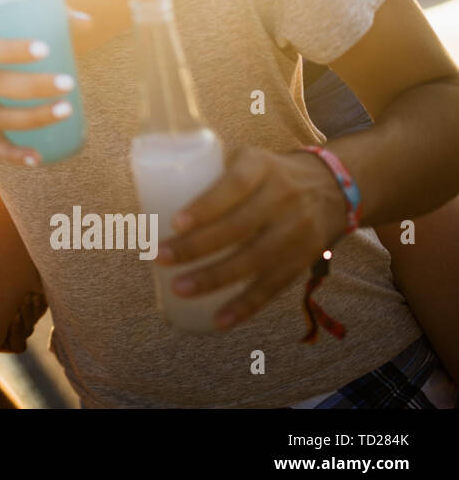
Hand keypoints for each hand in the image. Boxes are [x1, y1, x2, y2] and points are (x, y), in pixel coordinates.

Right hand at [0, 18, 89, 164]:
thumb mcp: (4, 21)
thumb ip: (44, 17)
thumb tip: (87, 23)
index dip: (11, 50)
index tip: (45, 48)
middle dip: (32, 86)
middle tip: (68, 82)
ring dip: (31, 117)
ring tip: (66, 110)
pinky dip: (13, 153)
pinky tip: (37, 158)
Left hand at [155, 146, 347, 329]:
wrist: (331, 186)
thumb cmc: (265, 173)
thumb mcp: (245, 158)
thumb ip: (207, 170)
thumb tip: (147, 189)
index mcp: (260, 167)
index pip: (233, 186)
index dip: (206, 205)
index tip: (174, 222)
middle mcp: (282, 197)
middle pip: (238, 227)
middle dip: (196, 246)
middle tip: (159, 257)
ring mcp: (296, 230)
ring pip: (254, 260)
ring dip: (214, 279)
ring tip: (179, 289)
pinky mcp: (303, 258)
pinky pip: (274, 286)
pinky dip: (246, 306)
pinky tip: (220, 320)